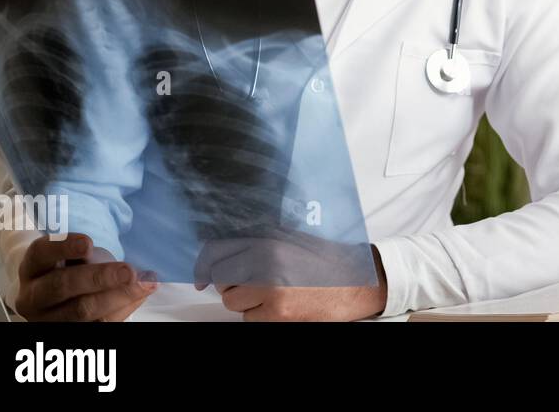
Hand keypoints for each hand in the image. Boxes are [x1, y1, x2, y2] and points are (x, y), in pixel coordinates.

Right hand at [13, 233, 157, 320]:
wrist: (58, 298)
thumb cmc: (71, 268)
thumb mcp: (75, 256)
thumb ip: (92, 257)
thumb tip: (131, 266)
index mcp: (32, 267)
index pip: (41, 254)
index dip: (63, 247)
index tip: (88, 243)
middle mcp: (32, 296)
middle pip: (61, 286)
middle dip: (98, 277)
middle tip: (128, 272)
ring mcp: (46, 318)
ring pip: (80, 311)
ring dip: (117, 297)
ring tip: (144, 285)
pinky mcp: (66, 332)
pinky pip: (97, 325)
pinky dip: (122, 309)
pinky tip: (140, 295)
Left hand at [193, 235, 386, 320]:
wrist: (357, 283)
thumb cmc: (327, 261)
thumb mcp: (292, 239)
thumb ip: (258, 241)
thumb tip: (220, 253)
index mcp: (268, 241)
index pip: (216, 252)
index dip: (204, 265)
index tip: (201, 276)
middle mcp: (267, 263)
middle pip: (221, 280)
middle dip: (231, 284)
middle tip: (251, 283)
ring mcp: (272, 291)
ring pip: (233, 303)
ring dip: (246, 302)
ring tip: (271, 294)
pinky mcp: (278, 315)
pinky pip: (250, 320)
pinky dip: (261, 316)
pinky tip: (281, 306)